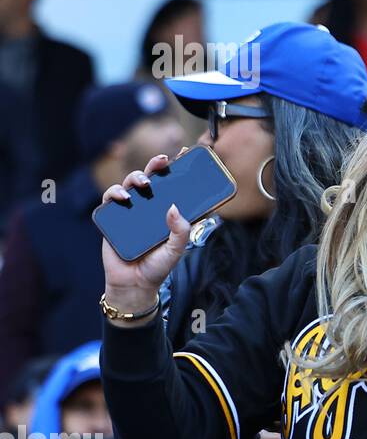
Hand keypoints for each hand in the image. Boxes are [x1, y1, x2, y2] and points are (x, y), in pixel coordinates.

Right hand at [99, 154, 191, 320]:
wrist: (133, 285)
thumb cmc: (157, 267)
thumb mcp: (176, 250)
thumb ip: (180, 231)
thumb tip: (173, 207)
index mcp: (165, 211)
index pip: (172, 185)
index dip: (176, 169)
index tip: (185, 153)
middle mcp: (147, 208)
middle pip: (149, 179)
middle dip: (155, 165)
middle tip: (163, 161)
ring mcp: (128, 212)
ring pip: (128, 185)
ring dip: (136, 177)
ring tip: (144, 184)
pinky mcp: (110, 219)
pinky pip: (108, 202)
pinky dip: (114, 195)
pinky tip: (124, 198)